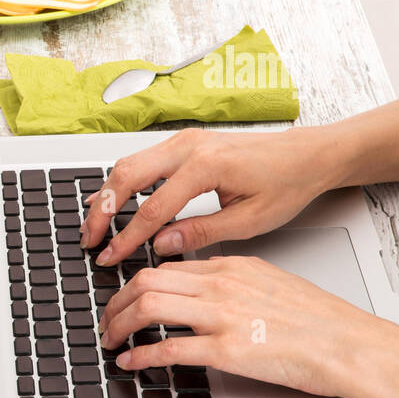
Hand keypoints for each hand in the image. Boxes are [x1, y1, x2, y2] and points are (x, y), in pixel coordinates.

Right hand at [80, 127, 338, 265]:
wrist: (308, 154)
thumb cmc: (287, 183)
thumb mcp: (249, 219)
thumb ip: (200, 232)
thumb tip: (161, 245)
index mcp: (206, 166)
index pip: (152, 209)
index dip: (127, 238)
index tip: (111, 257)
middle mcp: (189, 146)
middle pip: (127, 177)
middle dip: (102, 212)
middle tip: (90, 240)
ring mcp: (185, 140)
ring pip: (128, 163)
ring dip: (106, 195)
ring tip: (94, 225)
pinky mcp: (185, 142)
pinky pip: (142, 159)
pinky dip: (121, 181)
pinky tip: (112, 198)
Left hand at [97, 255, 386, 397]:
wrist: (350, 345)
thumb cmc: (319, 321)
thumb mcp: (271, 283)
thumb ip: (233, 282)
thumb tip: (202, 288)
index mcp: (231, 267)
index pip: (166, 267)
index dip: (134, 284)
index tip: (123, 299)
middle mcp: (222, 285)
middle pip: (146, 281)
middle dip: (116, 303)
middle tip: (107, 321)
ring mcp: (223, 316)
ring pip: (148, 307)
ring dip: (119, 326)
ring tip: (111, 341)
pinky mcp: (228, 349)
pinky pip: (168, 348)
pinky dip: (140, 355)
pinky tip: (130, 362)